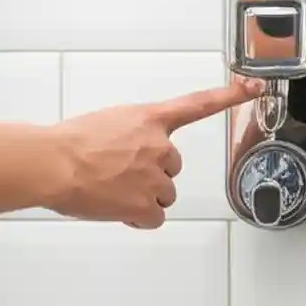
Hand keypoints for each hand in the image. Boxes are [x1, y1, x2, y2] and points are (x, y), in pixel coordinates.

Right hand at [45, 78, 263, 228]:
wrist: (52, 164)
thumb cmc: (69, 143)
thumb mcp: (110, 122)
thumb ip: (133, 135)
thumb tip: (131, 155)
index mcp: (149, 119)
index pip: (198, 103)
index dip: (229, 96)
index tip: (254, 87)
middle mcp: (159, 146)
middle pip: (172, 168)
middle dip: (152, 174)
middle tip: (119, 174)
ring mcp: (155, 176)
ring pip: (164, 195)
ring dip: (145, 197)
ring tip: (113, 190)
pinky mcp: (146, 204)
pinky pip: (155, 218)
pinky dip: (138, 218)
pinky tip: (117, 210)